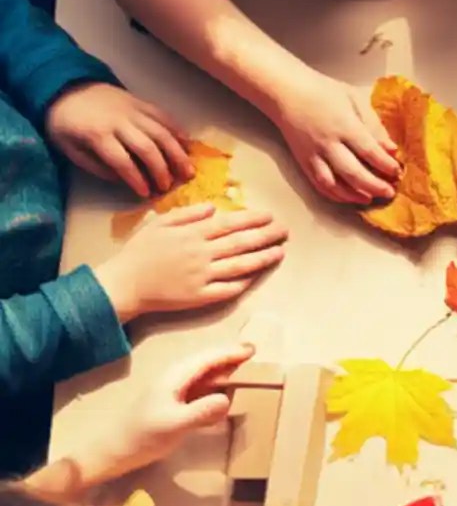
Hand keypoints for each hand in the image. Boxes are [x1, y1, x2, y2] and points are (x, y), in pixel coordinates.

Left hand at [45, 82, 191, 197]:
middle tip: (169, 186)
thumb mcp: (70, 149)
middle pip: (146, 147)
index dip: (136, 179)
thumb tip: (123, 179)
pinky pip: (163, 116)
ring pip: (161, 132)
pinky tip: (188, 145)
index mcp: (97, 134)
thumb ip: (95, 166)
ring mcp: (132, 110)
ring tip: (188, 171)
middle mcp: (118, 121)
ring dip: (177, 153)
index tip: (146, 194)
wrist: (65, 87)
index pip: (122, 161)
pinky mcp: (140, 102)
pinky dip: (177, 130)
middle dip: (161, 169)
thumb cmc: (66, 123)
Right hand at [94, 203, 286, 322]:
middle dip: (266, 235)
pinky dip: (245, 281)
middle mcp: (201, 254)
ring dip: (263, 257)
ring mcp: (203, 276)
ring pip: (240, 265)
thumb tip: (214, 208)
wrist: (124, 285)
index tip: (269, 216)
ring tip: (280, 251)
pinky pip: (229, 289)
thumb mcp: (159, 224)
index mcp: (192, 234)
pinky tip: (258, 274)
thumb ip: (187, 214)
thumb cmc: (139, 252)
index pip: (230, 224)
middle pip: (241, 243)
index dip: (252, 220)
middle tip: (284, 231)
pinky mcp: (201, 296)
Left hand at [112, 343, 252, 474]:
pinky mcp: (175, 406)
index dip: (230, 352)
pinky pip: (202, 391)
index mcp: (176, 377)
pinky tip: (226, 396)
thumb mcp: (174, 425)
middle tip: (254, 356)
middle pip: (207, 363)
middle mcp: (176, 380)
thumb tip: (227, 399)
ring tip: (246, 372)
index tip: (253, 349)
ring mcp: (175, 392)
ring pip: (205, 377)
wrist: (115, 452)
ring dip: (224, 373)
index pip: (208, 359)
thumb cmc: (143, 436)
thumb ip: (200, 411)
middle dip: (229, 358)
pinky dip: (216, 389)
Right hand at [270, 72, 401, 203]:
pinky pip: (319, 185)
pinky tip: (349, 197)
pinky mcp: (303, 162)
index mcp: (344, 125)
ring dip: (354, 195)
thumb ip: (373, 125)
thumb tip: (391, 149)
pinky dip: (335, 195)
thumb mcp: (354, 99)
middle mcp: (328, 143)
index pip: (369, 151)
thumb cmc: (323, 92)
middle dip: (374, 186)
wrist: (286, 93)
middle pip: (353, 172)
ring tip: (370, 199)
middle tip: (389, 192)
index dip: (385, 165)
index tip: (398, 172)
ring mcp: (313, 155)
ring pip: (335, 184)